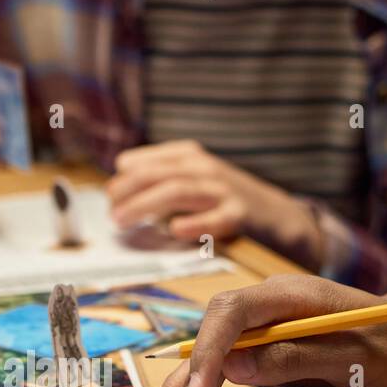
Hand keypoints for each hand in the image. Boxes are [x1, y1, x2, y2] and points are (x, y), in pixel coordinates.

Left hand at [106, 140, 323, 266]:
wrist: (276, 215)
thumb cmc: (225, 199)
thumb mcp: (193, 178)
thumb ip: (160, 176)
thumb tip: (120, 178)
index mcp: (190, 156)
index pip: (149, 161)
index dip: (125, 177)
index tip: (110, 195)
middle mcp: (204, 168)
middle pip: (157, 174)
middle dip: (128, 191)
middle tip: (111, 213)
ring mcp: (222, 190)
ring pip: (178, 190)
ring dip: (145, 205)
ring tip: (123, 220)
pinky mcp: (239, 214)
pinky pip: (215, 218)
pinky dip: (194, 223)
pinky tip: (175, 230)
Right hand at [132, 274, 386, 386]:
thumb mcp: (354, 357)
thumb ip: (294, 357)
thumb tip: (235, 367)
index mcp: (288, 295)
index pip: (228, 318)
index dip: (206, 358)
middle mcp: (268, 303)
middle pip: (209, 338)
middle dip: (180, 384)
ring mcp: (265, 321)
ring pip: (211, 353)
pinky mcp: (266, 341)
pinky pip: (225, 362)